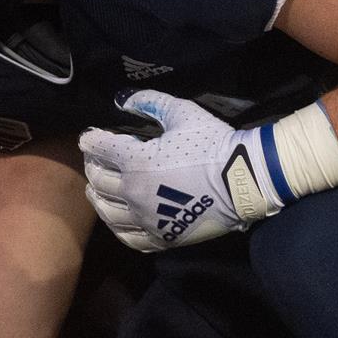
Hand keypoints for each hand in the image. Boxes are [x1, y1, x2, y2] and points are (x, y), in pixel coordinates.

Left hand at [80, 91, 290, 252]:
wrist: (246, 181)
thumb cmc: (215, 145)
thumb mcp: (186, 114)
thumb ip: (152, 103)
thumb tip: (124, 100)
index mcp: (135, 161)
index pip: (98, 147)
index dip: (91, 139)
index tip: (90, 137)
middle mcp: (133, 192)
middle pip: (98, 180)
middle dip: (93, 166)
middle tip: (97, 161)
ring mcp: (146, 218)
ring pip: (107, 211)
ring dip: (98, 198)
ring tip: (99, 191)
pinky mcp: (162, 236)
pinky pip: (129, 237)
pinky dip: (119, 227)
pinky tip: (120, 220)